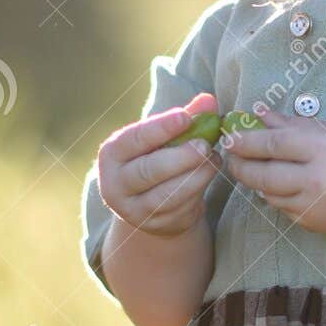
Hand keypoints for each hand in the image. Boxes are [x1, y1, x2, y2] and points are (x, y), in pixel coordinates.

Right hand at [96, 93, 221, 238]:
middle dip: (181, 156)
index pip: (133, 139)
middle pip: (149, 170)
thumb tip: (209, 100)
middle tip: (205, 144)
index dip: (159, 128)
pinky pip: (181, 207)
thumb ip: (185, 117)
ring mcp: (134, 209)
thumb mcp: (163, 138)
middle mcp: (115, 184)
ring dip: (196, 174)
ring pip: (168, 194)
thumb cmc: (156, 158)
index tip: (185, 117)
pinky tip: (210, 172)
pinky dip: (200, 188)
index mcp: (111, 154)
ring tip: (214, 157)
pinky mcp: (155, 225)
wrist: (150, 203)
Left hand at [221, 106, 325, 236]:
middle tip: (229, 155)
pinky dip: (271, 194)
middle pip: (264, 172)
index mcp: (324, 149)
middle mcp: (316, 179)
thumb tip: (258, 113)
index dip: (247, 140)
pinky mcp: (310, 222)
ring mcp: (312, 204)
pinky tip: (272, 184)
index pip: (274, 144)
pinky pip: (280, 206)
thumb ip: (294, 124)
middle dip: (241, 164)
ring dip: (253, 180)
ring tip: (247, 167)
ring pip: (268, 192)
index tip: (229, 136)